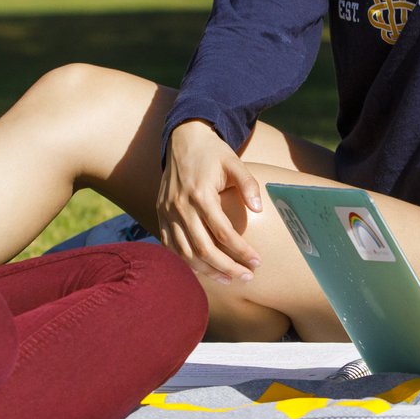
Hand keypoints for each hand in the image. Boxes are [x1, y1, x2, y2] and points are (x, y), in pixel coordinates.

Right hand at [155, 121, 264, 283]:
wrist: (182, 139)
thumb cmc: (213, 153)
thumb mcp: (234, 163)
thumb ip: (248, 185)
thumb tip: (259, 210)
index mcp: (200, 194)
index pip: (223, 232)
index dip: (241, 251)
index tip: (257, 262)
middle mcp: (180, 207)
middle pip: (204, 249)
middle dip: (227, 268)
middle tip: (247, 277)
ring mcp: (167, 212)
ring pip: (185, 253)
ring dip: (208, 271)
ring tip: (228, 279)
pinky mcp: (160, 215)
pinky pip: (170, 246)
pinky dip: (186, 262)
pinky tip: (203, 269)